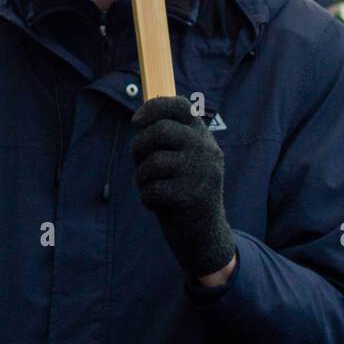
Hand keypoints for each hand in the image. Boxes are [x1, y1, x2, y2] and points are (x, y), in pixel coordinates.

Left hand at [132, 95, 235, 282]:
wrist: (205, 237)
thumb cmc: (183, 193)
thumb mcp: (181, 160)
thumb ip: (167, 140)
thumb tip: (139, 120)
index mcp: (203, 137)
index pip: (181, 106)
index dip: (154, 108)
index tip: (137, 121)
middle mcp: (207, 149)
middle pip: (160, 131)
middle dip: (139, 147)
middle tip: (139, 164)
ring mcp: (203, 171)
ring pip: (154, 161)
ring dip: (141, 177)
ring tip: (149, 187)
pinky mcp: (193, 195)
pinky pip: (153, 188)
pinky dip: (146, 198)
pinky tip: (154, 204)